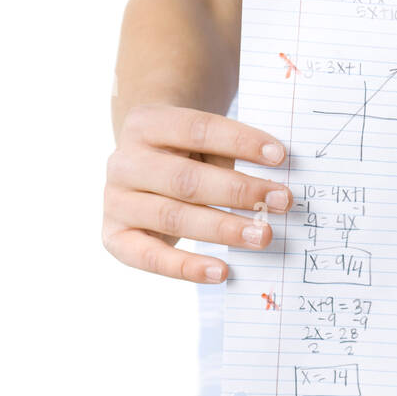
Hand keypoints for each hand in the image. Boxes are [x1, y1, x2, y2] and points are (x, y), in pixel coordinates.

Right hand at [102, 104, 292, 282]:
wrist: (139, 170)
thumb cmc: (183, 155)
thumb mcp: (200, 144)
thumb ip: (229, 155)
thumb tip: (273, 187)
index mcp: (146, 123)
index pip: (196, 129)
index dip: (239, 141)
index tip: (280, 156)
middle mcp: (124, 161)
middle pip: (185, 179)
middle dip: (238, 191)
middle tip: (281, 201)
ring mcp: (115, 200)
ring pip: (173, 216)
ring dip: (223, 228)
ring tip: (262, 235)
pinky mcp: (115, 236)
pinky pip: (151, 258)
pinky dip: (187, 267)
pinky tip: (221, 271)